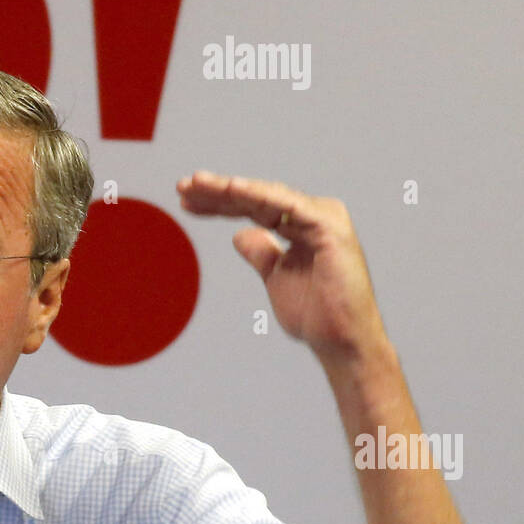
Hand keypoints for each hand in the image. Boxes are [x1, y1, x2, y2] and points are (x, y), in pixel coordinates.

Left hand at [177, 171, 388, 365]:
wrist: (340, 340)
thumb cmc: (316, 314)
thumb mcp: (275, 277)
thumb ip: (261, 253)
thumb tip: (239, 234)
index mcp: (299, 225)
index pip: (252, 208)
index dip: (218, 204)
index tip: (185, 203)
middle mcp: (311, 215)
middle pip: (256, 197)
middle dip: (217, 191)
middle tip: (183, 185)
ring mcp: (321, 217)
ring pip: (266, 196)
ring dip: (230, 188)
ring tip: (197, 183)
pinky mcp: (328, 227)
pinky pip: (287, 206)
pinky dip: (259, 195)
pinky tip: (232, 188)